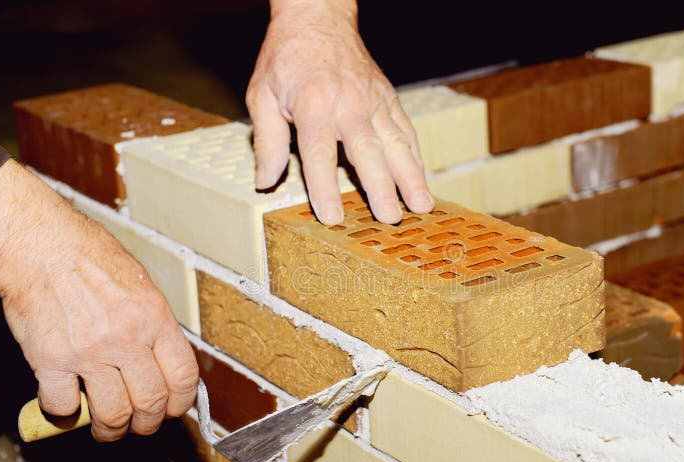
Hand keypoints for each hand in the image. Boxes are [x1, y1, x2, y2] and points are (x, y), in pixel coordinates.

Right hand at [0, 161, 198, 441]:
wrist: (42, 246)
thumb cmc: (90, 257)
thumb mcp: (141, 286)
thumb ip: (154, 326)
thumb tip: (165, 362)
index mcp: (155, 319)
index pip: (183, 377)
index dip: (182, 402)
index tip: (174, 409)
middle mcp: (127, 338)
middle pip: (151, 403)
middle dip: (148, 423)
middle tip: (140, 424)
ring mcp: (89, 352)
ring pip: (112, 414)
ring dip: (111, 429)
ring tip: (107, 426)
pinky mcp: (50, 360)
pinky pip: (62, 406)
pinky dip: (64, 412)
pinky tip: (66, 400)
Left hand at [246, 0, 433, 224]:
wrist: (318, 16)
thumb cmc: (286, 58)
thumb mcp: (261, 94)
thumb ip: (267, 140)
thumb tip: (266, 180)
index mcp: (313, 103)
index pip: (319, 153)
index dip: (325, 187)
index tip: (332, 217)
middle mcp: (348, 102)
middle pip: (367, 151)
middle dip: (381, 187)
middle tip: (391, 218)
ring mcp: (373, 100)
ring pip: (396, 142)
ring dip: (411, 176)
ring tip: (422, 205)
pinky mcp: (388, 98)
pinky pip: (405, 130)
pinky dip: (415, 157)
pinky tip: (421, 180)